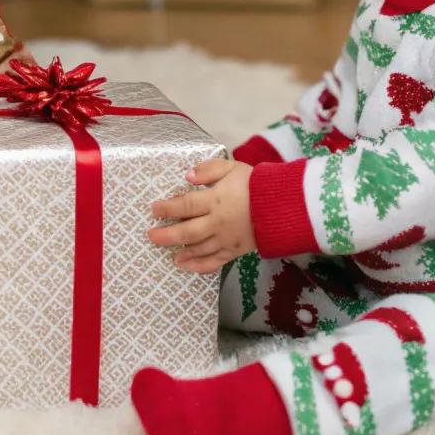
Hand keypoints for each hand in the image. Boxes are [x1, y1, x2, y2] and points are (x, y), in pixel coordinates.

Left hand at [148, 158, 254, 273]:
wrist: (283, 205)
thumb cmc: (256, 184)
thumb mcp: (233, 167)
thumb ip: (210, 170)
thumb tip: (188, 176)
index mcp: (216, 200)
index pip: (185, 205)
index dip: (167, 208)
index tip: (154, 210)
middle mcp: (217, 222)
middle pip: (187, 232)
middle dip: (167, 235)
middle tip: (151, 236)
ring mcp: (226, 239)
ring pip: (199, 249)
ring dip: (182, 252)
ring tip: (169, 254)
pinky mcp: (235, 251)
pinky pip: (214, 262)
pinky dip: (199, 266)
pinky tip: (187, 266)